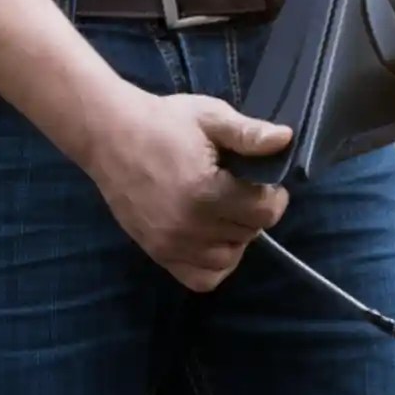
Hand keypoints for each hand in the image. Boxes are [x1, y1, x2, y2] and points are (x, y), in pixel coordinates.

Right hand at [81, 89, 291, 291]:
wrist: (109, 134)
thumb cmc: (164, 121)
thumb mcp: (210, 117)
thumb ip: (249, 133)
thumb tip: (285, 139)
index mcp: (205, 192)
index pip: (264, 212)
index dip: (274, 196)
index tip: (266, 182)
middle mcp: (188, 226)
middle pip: (249, 234)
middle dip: (255, 212)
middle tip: (243, 190)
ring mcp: (169, 244)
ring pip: (228, 257)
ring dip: (237, 236)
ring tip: (227, 209)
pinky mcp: (156, 252)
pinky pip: (200, 278)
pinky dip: (214, 263)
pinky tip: (213, 236)